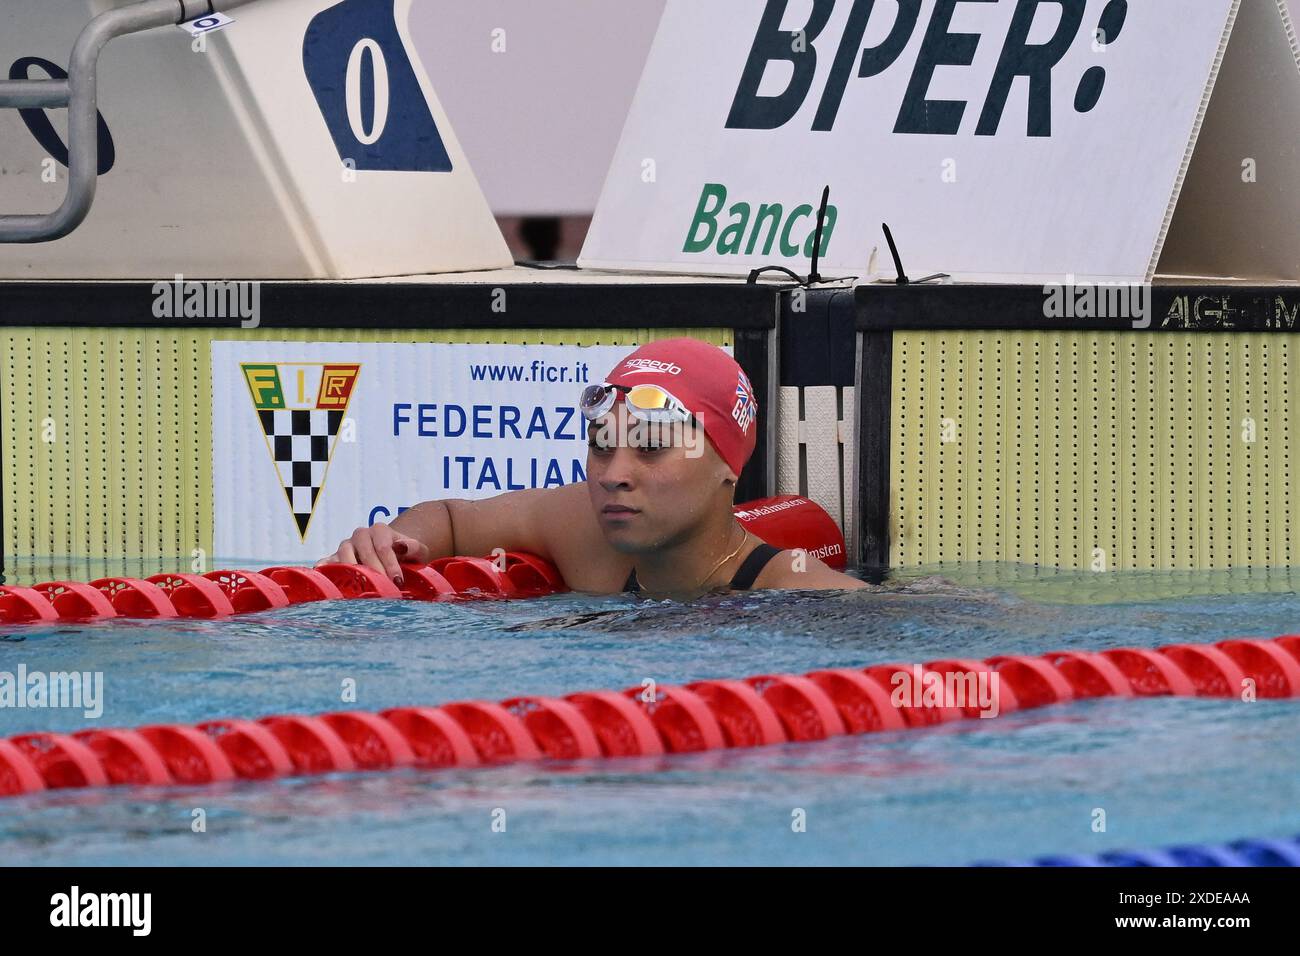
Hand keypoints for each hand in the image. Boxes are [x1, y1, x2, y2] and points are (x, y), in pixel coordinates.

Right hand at [316, 523, 431, 585]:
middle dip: (374, 571)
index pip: (384, 547)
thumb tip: (401, 545)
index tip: (397, 581)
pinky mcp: (335, 557)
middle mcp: (361, 535)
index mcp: (380, 530)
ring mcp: (346, 545)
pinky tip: (322, 575)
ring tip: (358, 587)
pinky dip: (324, 567)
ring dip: (352, 570)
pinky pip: (327, 560)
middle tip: (382, 588)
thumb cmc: (407, 553)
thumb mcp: (417, 550)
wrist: (395, 553)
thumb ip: (414, 546)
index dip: (390, 565)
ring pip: (344, 554)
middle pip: (365, 552)